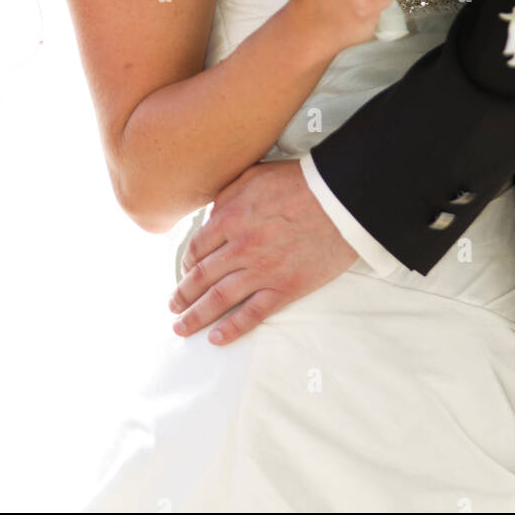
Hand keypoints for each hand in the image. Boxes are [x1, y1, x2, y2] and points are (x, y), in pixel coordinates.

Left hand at [169, 159, 356, 343]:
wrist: (341, 199)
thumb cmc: (301, 183)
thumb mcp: (254, 176)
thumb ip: (227, 196)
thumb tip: (211, 217)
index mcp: (231, 218)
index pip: (196, 248)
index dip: (185, 262)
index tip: (183, 271)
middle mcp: (241, 248)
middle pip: (201, 277)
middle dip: (182, 295)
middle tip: (173, 306)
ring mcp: (262, 271)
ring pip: (219, 299)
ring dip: (196, 316)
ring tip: (182, 327)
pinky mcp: (285, 288)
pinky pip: (253, 314)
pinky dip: (232, 329)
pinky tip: (217, 338)